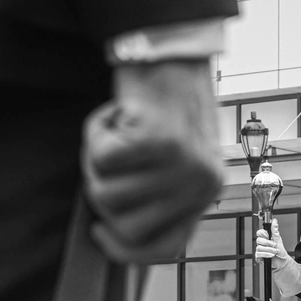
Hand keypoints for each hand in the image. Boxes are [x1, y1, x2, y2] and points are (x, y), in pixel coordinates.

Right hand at [82, 56, 222, 262]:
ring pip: (107, 194)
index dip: (125, 250)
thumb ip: (160, 197)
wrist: (171, 50)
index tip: (100, 231)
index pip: (165, 250)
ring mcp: (184, 165)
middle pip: (126, 227)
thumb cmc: (162, 106)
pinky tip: (114, 113)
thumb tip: (117, 237)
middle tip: (107, 160)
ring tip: (113, 131)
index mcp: (206, 193)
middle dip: (102, 195)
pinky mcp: (161, 140)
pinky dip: (95, 134)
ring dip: (95, 160)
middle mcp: (201, 185)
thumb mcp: (174, 159)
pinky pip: (102, 160)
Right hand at [255, 225, 283, 261]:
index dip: (263, 234)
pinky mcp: (258, 257)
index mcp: (265, 238)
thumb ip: (275, 230)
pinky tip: (271, 255)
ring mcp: (260, 250)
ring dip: (269, 249)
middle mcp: (262, 244)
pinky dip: (266, 254)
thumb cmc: (280, 251)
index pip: (259, 233)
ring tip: (275, 251)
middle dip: (268, 243)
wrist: (282, 261)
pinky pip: (259, 254)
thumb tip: (274, 221)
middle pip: (258, 240)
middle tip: (274, 245)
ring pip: (259, 247)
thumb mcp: (278, 239)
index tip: (268, 236)